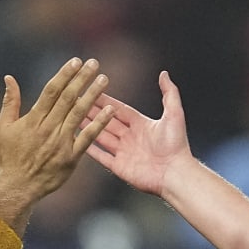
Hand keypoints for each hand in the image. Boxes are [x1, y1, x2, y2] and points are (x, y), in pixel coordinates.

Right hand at [0, 58, 114, 219]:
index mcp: (33, 120)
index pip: (51, 91)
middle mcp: (48, 129)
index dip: (64, 74)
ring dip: (92, 95)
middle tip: (94, 63)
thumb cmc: (9, 156)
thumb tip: (9, 78)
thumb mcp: (3, 127)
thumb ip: (10, 102)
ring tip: (103, 79)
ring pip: (79, 114)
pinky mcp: (71, 158)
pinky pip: (87, 138)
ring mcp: (61, 143)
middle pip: (68, 98)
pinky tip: (110, 110)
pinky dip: (99, 123)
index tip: (76, 61)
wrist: (17, 187)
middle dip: (81, 79)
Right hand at [84, 70, 191, 196]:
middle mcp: (130, 137)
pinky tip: (77, 140)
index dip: (105, 100)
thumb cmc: (176, 145)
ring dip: (87, 127)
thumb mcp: (174, 114)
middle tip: (76, 101)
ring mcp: (123, 152)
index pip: (119, 109)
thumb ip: (169, 93)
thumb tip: (164, 74)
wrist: (175, 174)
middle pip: (107, 121)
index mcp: (141, 125)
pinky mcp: (119, 167)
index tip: (92, 90)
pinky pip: (101, 156)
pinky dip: (89, 148)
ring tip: (72, 117)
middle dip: (92, 111)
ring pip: (101, 136)